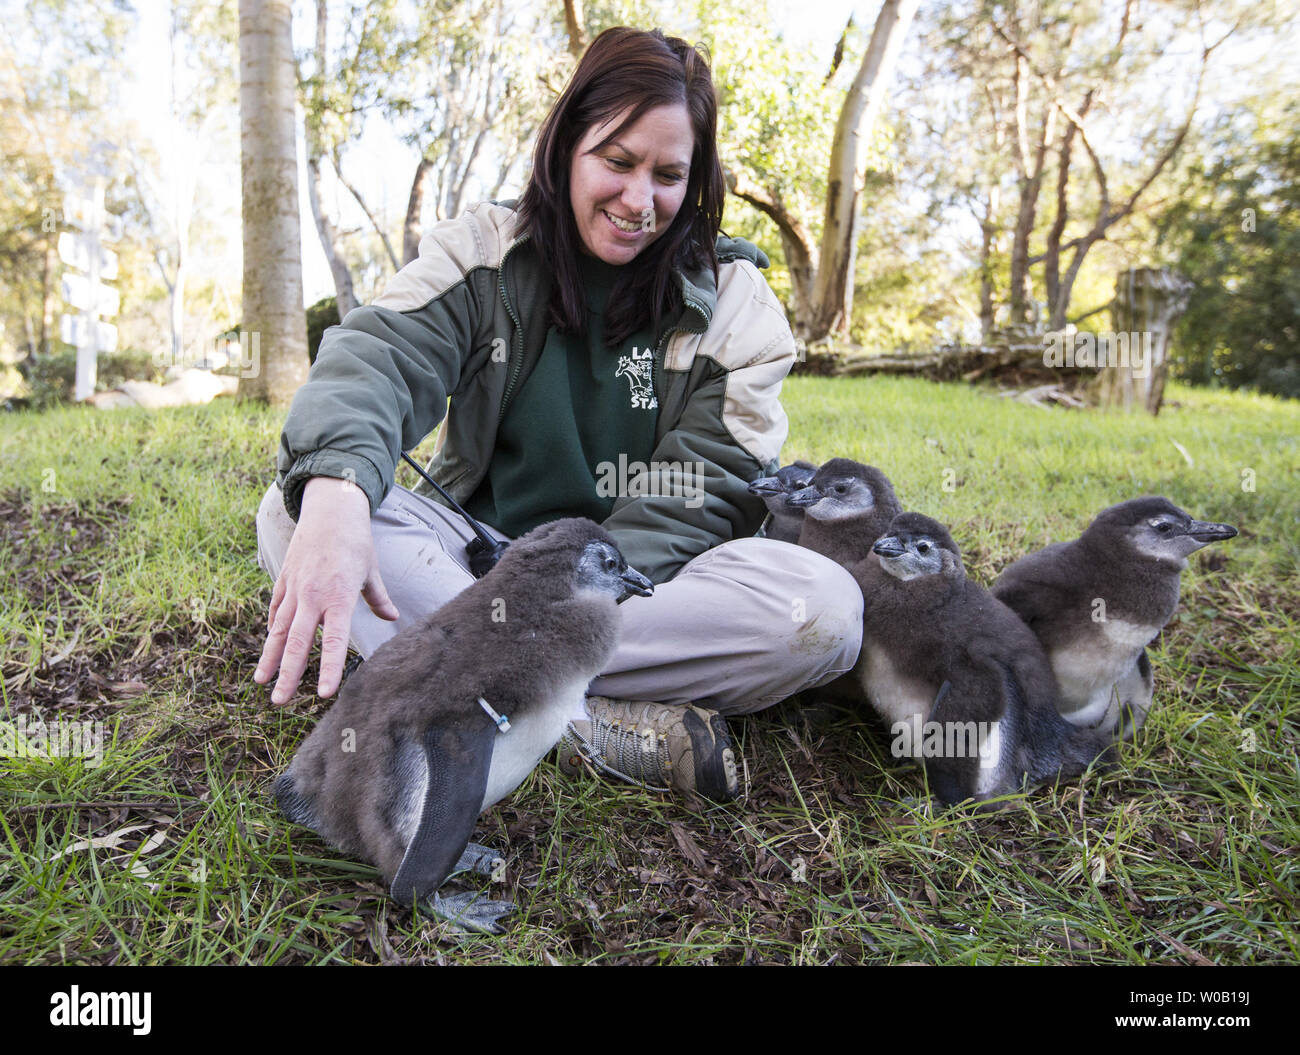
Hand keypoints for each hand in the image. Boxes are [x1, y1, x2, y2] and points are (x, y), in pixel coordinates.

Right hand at [254, 476, 399, 703]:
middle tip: (279, 702)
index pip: (334, 640)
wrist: (330, 508)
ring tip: (262, 682)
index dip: (330, 668)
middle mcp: (313, 595)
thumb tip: (392, 618)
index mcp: (338, 595)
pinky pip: (276, 610)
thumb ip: (378, 598)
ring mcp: (294, 588)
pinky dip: (272, 630)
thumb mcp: (371, 570)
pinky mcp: (283, 580)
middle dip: (288, 674)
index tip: (325, 693)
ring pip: (279, 630)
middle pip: (298, 642)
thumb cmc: (355, 540)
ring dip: (270, 657)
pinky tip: (270, 649)